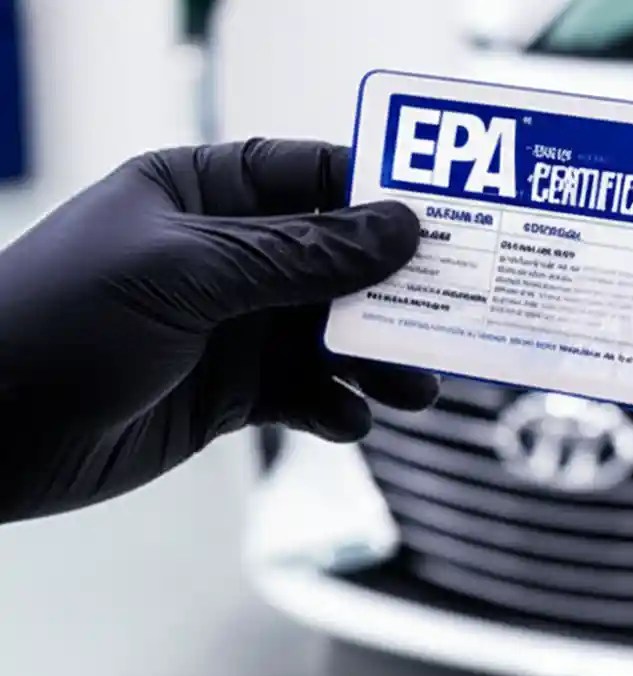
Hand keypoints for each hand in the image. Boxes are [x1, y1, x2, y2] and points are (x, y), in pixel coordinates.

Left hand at [0, 140, 437, 522]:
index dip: (380, 194)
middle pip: (338, 262)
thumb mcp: (186, 274)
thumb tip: (403, 229)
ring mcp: (231, 325)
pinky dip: (337, 408)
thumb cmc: (58, 321)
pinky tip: (348, 421)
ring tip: (419, 388)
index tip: (447, 222)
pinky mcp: (231, 392)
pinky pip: (307, 393)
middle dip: (395, 293)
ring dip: (380, 359)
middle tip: (454, 316)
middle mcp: (226, 255)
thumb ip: (300, 256)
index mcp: (204, 193)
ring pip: (332, 334)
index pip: (312, 177)